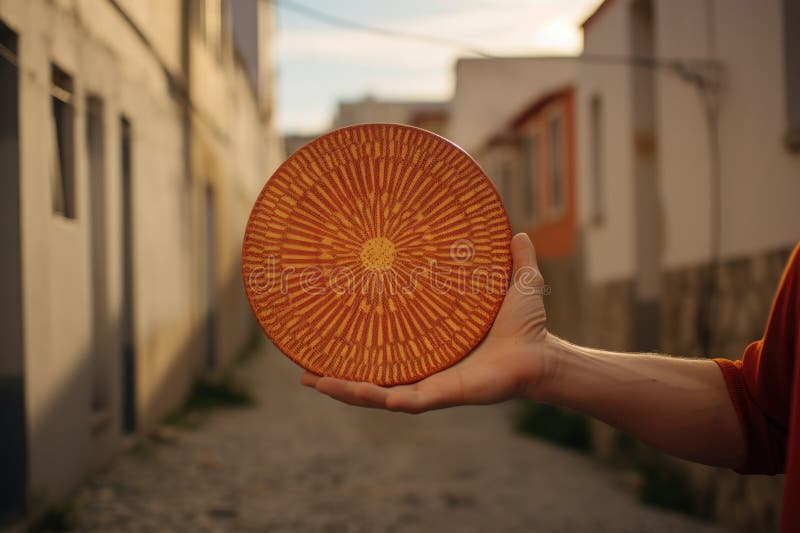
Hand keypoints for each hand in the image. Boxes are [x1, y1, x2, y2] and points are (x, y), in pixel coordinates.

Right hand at [300, 233, 550, 412]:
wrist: (541, 357)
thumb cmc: (527, 327)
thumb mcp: (514, 285)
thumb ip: (514, 259)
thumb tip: (516, 230)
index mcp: (431, 348)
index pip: (388, 348)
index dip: (359, 344)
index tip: (331, 329)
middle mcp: (424, 369)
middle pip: (372, 376)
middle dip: (337, 374)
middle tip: (304, 366)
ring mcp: (427, 385)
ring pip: (375, 392)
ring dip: (341, 387)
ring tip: (309, 377)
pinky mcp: (436, 395)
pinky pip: (396, 399)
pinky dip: (368, 394)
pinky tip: (340, 385)